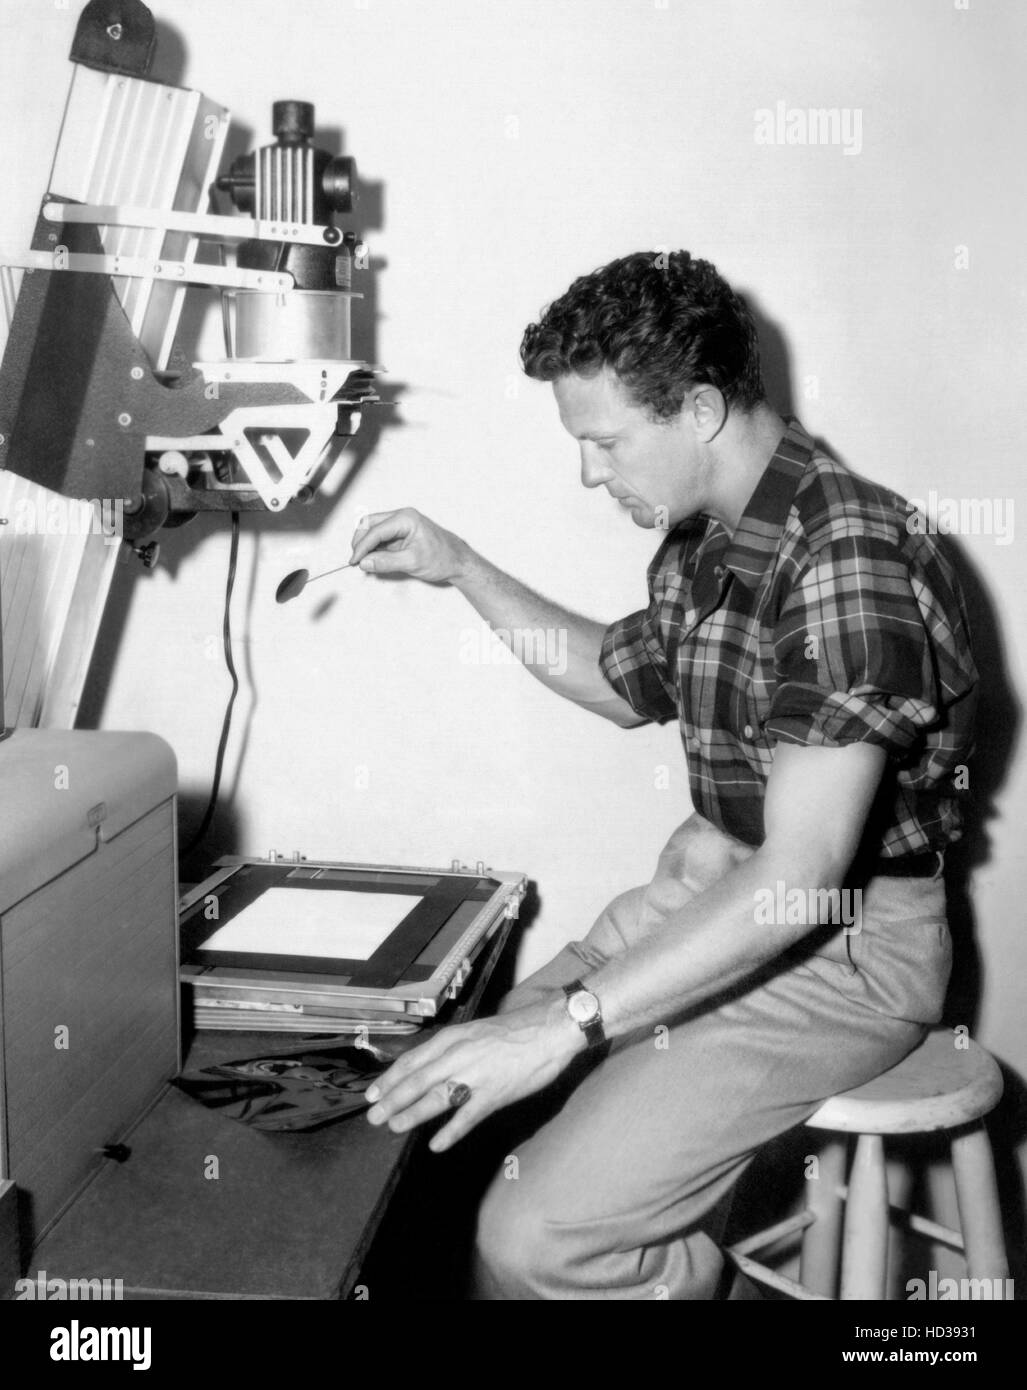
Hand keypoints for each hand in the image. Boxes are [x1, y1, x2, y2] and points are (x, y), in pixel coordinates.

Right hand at [349, 507, 467, 583]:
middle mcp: (402, 517)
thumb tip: (365, 562)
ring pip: (373, 530)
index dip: (362, 547)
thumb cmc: (442, 558)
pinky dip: (374, 548)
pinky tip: (373, 560)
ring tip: (365, 562)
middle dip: (360, 542)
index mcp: (406, 519)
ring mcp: (401, 524)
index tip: (355, 561)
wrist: (458, 561)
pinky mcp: (401, 533)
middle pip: (370, 524)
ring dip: (366, 545)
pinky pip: (381, 537)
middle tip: (357, 560)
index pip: (375, 530)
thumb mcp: (412, 562)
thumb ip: (386, 562)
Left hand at [364, 996, 584, 1151]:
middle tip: (373, 1116)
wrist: (549, 1030)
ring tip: (394, 1126)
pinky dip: (451, 1131)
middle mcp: (459, 1055)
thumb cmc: (513, 1031)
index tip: (373, 1093)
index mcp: (453, 1038)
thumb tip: (427, 1069)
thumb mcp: (474, 1032)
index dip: (390, 1078)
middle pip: (417, 1080)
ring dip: (412, 1113)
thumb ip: (451, 1049)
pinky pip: (468, 1116)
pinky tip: (437, 1144)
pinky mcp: (495, 1094)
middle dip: (392, 1099)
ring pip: (437, 1097)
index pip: (413, 1060)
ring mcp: (477, 1075)